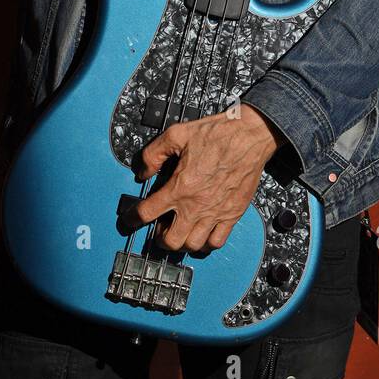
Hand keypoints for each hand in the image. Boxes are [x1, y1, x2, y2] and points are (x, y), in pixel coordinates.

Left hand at [128, 103, 286, 252]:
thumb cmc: (216, 134)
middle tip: (160, 227)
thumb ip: (153, 154)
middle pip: (170, 240)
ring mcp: (215, 213)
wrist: (249, 136)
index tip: (130, 219)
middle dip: (159, 237)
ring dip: (182, 241)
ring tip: (181, 230)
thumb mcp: (177, 134)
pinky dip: (207, 243)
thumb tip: (143, 171)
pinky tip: (202, 232)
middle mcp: (196, 205)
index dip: (132, 218)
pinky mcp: (232, 214)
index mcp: (180, 187)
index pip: (147, 212)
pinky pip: (217, 242)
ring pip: (192, 245)